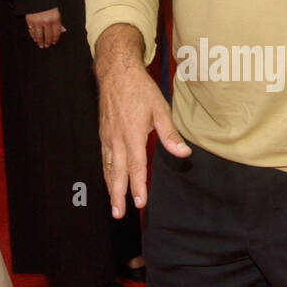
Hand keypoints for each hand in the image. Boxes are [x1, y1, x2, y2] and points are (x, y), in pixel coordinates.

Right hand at [25, 7, 64, 47]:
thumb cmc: (47, 3)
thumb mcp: (55, 11)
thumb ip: (58, 21)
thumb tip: (63, 30)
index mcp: (55, 18)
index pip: (56, 32)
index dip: (55, 38)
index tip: (54, 42)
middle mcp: (47, 21)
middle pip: (48, 35)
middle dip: (47, 42)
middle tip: (47, 46)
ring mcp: (38, 21)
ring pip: (39, 35)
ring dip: (40, 41)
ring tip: (40, 45)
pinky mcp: (30, 20)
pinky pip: (32, 31)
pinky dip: (33, 36)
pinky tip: (34, 38)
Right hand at [95, 24, 190, 217]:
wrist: (116, 72)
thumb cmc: (140, 89)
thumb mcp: (160, 109)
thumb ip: (170, 134)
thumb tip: (183, 153)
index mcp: (133, 135)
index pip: (136, 167)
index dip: (138, 187)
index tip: (139, 203)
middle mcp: (117, 139)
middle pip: (118, 173)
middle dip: (118, 195)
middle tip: (118, 213)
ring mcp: (108, 137)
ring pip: (108, 167)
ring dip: (111, 187)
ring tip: (113, 204)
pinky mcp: (103, 133)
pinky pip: (104, 158)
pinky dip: (106, 173)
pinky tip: (109, 180)